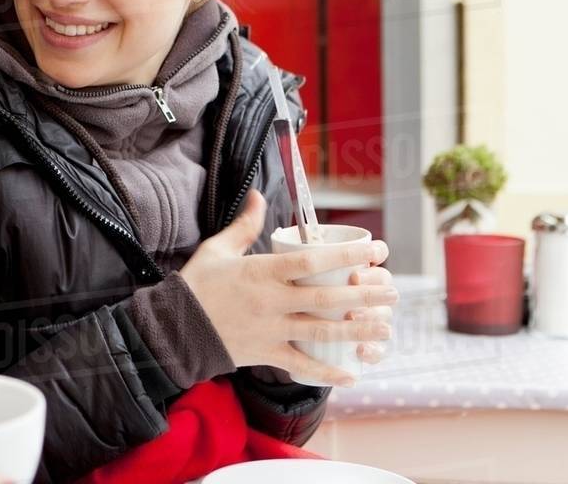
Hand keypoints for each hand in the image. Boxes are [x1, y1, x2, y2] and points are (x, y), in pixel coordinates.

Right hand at [179, 190, 397, 385]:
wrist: (174, 328)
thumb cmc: (197, 285)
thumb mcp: (218, 249)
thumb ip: (244, 225)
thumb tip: (258, 194)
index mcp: (262, 272)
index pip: (312, 261)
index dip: (347, 256)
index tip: (377, 251)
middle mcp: (270, 302)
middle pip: (326, 299)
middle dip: (364, 295)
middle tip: (393, 292)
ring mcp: (270, 330)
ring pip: (321, 331)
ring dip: (357, 331)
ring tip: (385, 328)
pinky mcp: (266, 354)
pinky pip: (302, 364)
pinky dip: (327, 372)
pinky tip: (352, 373)